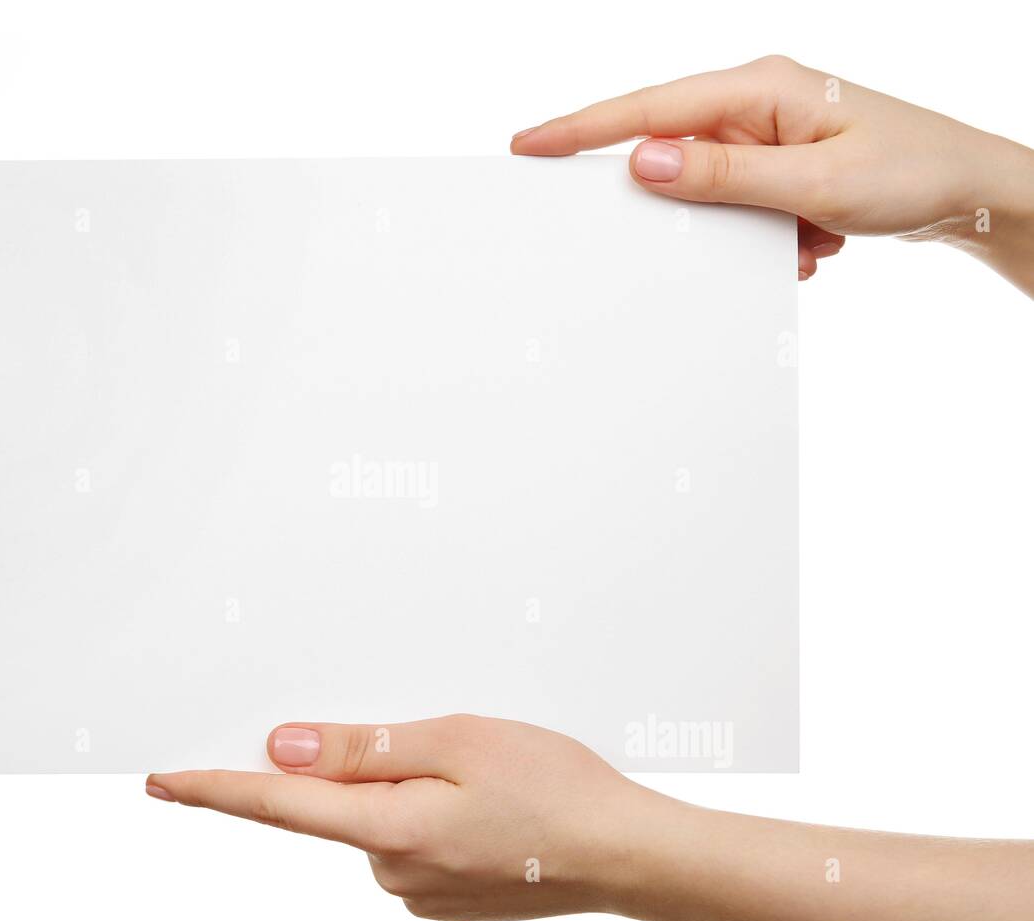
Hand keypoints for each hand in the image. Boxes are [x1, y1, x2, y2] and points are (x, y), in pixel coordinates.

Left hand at [146, 715, 668, 920]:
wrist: (627, 854)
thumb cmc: (557, 790)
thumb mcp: (458, 740)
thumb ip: (364, 748)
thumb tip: (287, 749)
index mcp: (389, 828)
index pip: (278, 806)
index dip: (215, 790)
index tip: (164, 781)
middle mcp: (393, 871)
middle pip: (337, 804)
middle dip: (363, 764)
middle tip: (440, 740)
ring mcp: (418, 892)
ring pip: (378, 820)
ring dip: (404, 788)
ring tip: (482, 773)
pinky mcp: (442, 899)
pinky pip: (408, 843)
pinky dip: (427, 814)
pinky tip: (483, 804)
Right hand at [512, 55, 1033, 291]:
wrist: (978, 194)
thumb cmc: (914, 172)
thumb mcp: (814, 183)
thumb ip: (723, 176)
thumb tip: (644, 164)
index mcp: (759, 89)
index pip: (648, 110)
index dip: (582, 129)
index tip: (530, 144)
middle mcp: (757, 105)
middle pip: (671, 150)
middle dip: (676, 201)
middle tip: (650, 233)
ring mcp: (769, 137)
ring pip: (708, 190)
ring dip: (741, 228)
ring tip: (797, 237)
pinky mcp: (781, 169)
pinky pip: (740, 208)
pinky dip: (766, 236)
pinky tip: (813, 243)